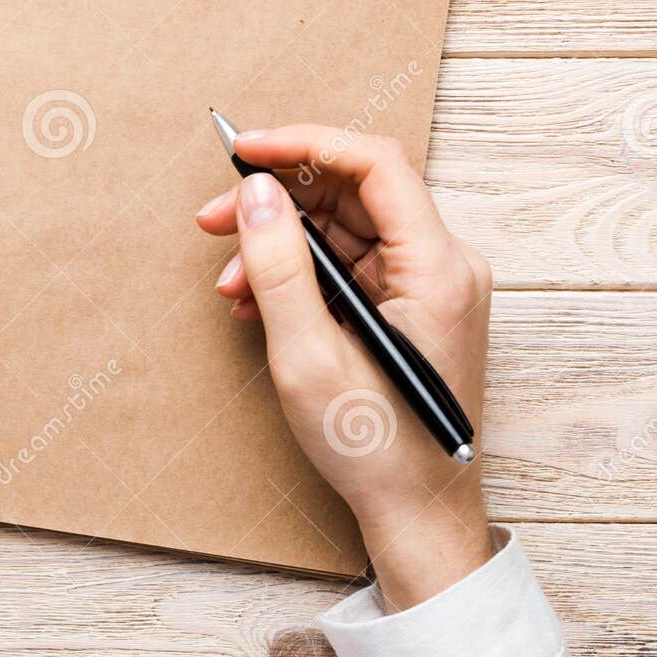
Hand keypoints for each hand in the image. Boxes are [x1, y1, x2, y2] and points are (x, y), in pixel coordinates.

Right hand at [196, 126, 494, 609]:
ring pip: (344, 229)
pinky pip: (348, 265)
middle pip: (353, 192)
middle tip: (212, 220)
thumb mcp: (307, 356)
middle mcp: (444, 266)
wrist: (416, 513)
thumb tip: (256, 194)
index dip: (304, 144)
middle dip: (277, 200)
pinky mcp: (410, 307)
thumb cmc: (374, 448)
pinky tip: (257, 302)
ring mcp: (429, 287)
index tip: (243, 151)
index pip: (373, 164)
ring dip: (279, 244)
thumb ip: (279, 267)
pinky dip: (298, 274)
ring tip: (231, 283)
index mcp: (437, 269)